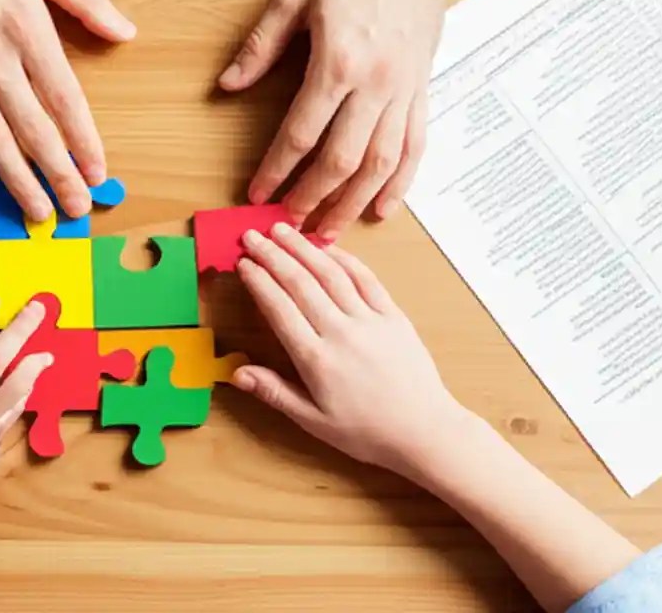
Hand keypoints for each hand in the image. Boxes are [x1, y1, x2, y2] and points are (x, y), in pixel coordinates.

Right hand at [0, 0, 135, 219]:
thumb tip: (124, 31)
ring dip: (15, 182)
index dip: (83, 140)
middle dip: (57, 174)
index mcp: (26, 29)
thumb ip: (87, 0)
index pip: (63, 99)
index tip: (98, 171)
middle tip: (76, 207)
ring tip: (37, 212)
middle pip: (32, 130)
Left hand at [220, 0, 475, 238]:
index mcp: (338, 62)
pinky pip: (415, 144)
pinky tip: (384, 206)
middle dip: (313, 197)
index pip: (301, 133)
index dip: (276, 169)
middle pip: (342, 159)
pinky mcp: (423, 88)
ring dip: (354, 201)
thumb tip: (228, 84)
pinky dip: (401, 181)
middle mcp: (376, 83)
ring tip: (331, 229)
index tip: (258, 192)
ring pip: (381, 161)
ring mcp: (404, 89)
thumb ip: (260, 45)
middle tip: (291, 221)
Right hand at [232, 223, 468, 473]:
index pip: (279, 309)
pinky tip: (328, 246)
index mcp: (317, 360)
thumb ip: (275, 392)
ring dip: (304, 248)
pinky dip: (345, 259)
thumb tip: (237, 373)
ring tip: (282, 229)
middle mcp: (341, 333)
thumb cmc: (367, 432)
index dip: (258, 282)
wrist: (424, 431)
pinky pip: (366, 280)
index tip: (242, 263)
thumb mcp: (314, 421)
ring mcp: (370, 321)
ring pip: (331, 274)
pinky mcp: (393, 317)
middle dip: (273, 255)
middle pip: (300, 283)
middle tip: (251, 236)